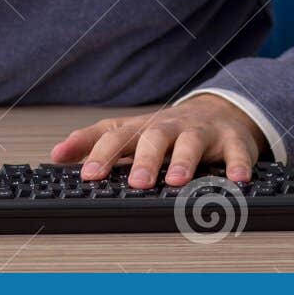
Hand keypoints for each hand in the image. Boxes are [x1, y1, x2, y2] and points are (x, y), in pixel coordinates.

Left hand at [49, 93, 265, 187]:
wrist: (218, 112)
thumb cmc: (167, 130)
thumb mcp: (129, 133)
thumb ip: (94, 142)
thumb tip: (56, 154)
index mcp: (143, 128)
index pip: (117, 137)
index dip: (101, 154)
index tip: (87, 174)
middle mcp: (171, 127)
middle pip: (155, 137)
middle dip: (146, 160)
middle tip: (137, 182)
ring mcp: (202, 133)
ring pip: (192, 143)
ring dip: (185, 161)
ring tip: (177, 181)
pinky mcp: (232, 142)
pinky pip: (237, 153)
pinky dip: (238, 166)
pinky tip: (237, 181)